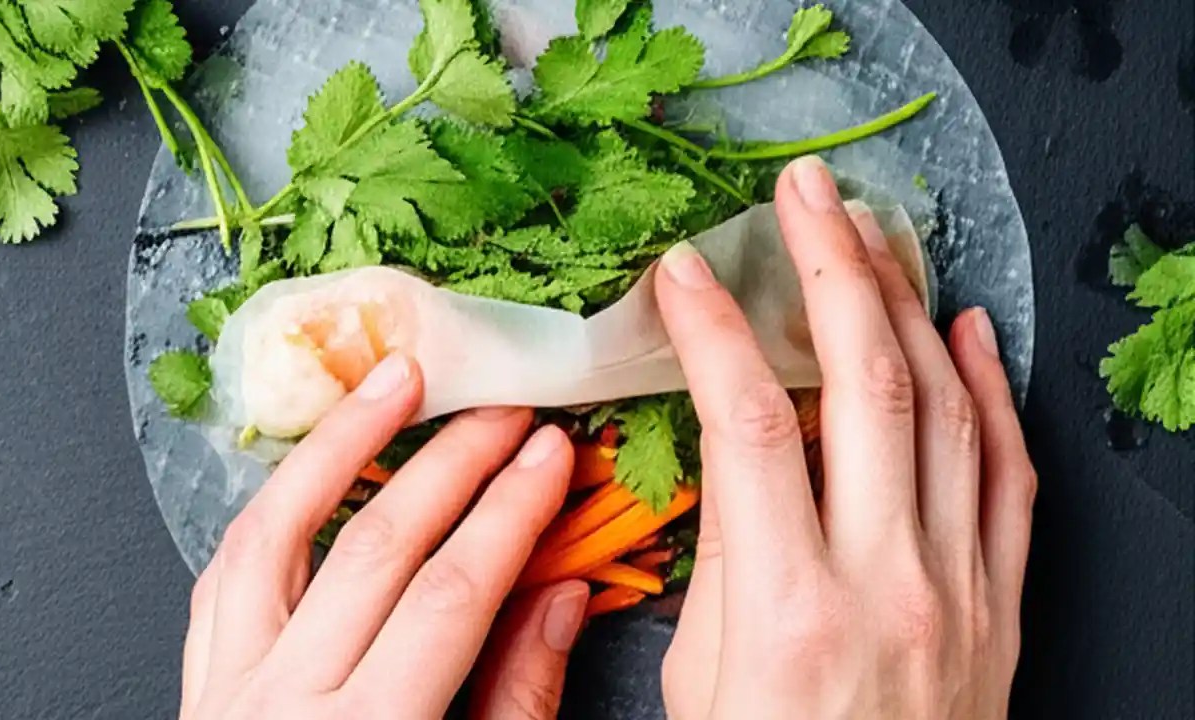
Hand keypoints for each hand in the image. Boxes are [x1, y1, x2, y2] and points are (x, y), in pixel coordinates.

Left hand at [179, 354, 587, 719]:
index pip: (450, 595)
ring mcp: (227, 692)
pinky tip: (312, 464)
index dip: (510, 513)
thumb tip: (562, 593)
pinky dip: (274, 506)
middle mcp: (282, 708)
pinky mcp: (201, 687)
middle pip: (374, 550)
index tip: (550, 453)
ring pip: (275, 534)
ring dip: (339, 446)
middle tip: (505, 410)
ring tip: (393, 382)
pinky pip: (226, 574)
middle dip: (450, 466)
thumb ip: (517, 701)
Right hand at [656, 156, 1035, 718]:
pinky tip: (968, 330)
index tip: (685, 273)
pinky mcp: (1003, 601)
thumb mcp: (703, 678)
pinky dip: (991, 390)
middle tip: (804, 195)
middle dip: (830, 267)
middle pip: (864, 382)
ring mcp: (961, 587)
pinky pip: (1008, 473)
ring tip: (873, 237)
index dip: (712, 329)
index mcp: (790, 609)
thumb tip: (738, 451)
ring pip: (945, 407)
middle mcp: (889, 582)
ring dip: (907, 306)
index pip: (749, 421)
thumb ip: (726, 554)